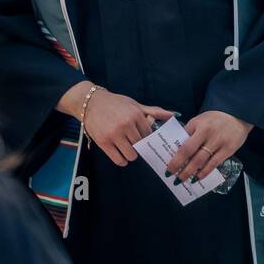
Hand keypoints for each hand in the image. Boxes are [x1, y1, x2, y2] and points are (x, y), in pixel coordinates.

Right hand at [58, 83, 173, 167]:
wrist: (90, 102)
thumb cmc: (115, 103)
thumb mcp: (135, 104)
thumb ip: (153, 111)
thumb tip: (173, 115)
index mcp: (135, 115)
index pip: (149, 135)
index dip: (146, 138)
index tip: (141, 136)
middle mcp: (126, 125)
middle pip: (141, 145)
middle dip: (138, 145)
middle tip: (132, 141)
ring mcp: (114, 134)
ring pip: (131, 155)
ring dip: (130, 155)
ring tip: (126, 147)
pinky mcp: (103, 142)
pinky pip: (119, 160)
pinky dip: (122, 160)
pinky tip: (120, 154)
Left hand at [167, 111, 251, 183]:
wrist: (237, 115)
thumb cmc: (214, 119)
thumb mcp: (199, 120)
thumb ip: (189, 132)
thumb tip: (177, 148)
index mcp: (198, 125)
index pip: (183, 142)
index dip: (174, 155)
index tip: (168, 166)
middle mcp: (207, 133)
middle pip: (190, 152)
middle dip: (179, 166)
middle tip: (171, 176)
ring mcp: (219, 142)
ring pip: (201, 160)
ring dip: (190, 172)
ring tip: (181, 180)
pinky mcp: (228, 149)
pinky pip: (214, 164)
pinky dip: (204, 172)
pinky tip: (197, 178)